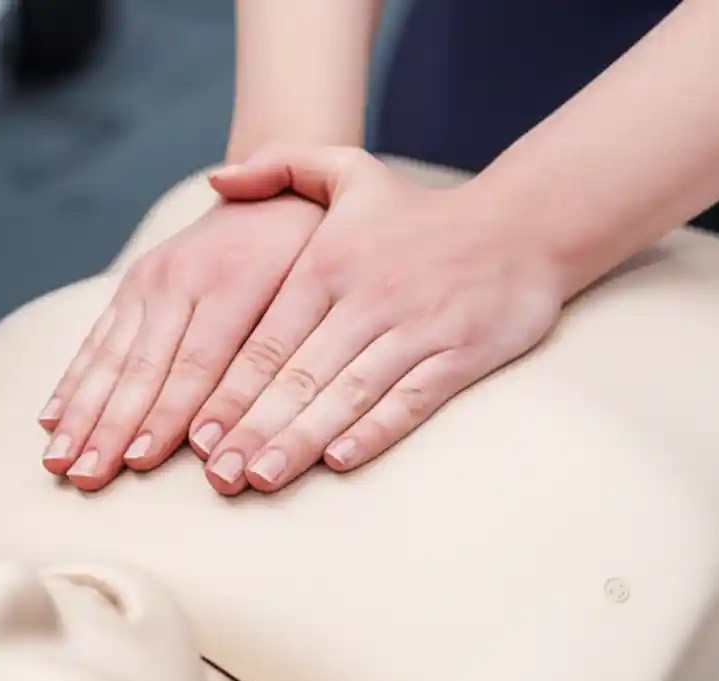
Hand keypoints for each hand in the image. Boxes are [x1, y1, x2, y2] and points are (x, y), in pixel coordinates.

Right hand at [39, 195, 323, 490]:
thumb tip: (240, 425)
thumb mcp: (315, 283)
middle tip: (87, 478)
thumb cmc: (314, 250)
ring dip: (83, 414)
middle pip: (143, 367)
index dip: (167, 414)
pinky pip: (98, 338)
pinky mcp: (134, 283)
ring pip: (111, 357)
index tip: (140, 462)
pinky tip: (50, 419)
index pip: (196, 364)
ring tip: (59, 463)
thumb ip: (279, 347)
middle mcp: (184, 278)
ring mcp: (152, 279)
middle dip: (111, 427)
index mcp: (234, 282)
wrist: (285, 184)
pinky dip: (73, 381)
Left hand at [194, 145, 565, 494]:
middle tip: (217, 476)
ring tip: (262, 478)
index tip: (196, 433)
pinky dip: (375, 430)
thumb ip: (279, 165)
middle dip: (254, 427)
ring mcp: (416, 329)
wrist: (521, 226)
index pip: (269, 338)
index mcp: (329, 262)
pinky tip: (339, 461)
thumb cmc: (420, 211)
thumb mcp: (349, 169)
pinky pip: (411, 400)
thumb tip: (215, 182)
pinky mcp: (459, 355)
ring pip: (348, 394)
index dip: (231, 389)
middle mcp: (368, 298)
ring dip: (302, 440)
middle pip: (301, 375)